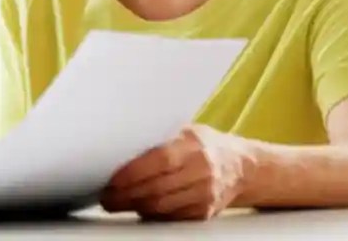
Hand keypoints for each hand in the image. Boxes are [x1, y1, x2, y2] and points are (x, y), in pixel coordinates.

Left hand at [100, 125, 250, 221]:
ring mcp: (205, 194)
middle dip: (125, 194)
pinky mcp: (204, 212)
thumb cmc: (205, 144)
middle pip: (157, 187)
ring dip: (133, 206)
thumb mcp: (185, 130)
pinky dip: (150, 213)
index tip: (111, 178)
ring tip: (114, 202)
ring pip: (161, 206)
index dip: (132, 172)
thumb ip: (158, 136)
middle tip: (105, 195)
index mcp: (194, 145)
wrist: (241, 166)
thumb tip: (118, 139)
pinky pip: (171, 216)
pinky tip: (137, 207)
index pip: (159, 160)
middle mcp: (202, 170)